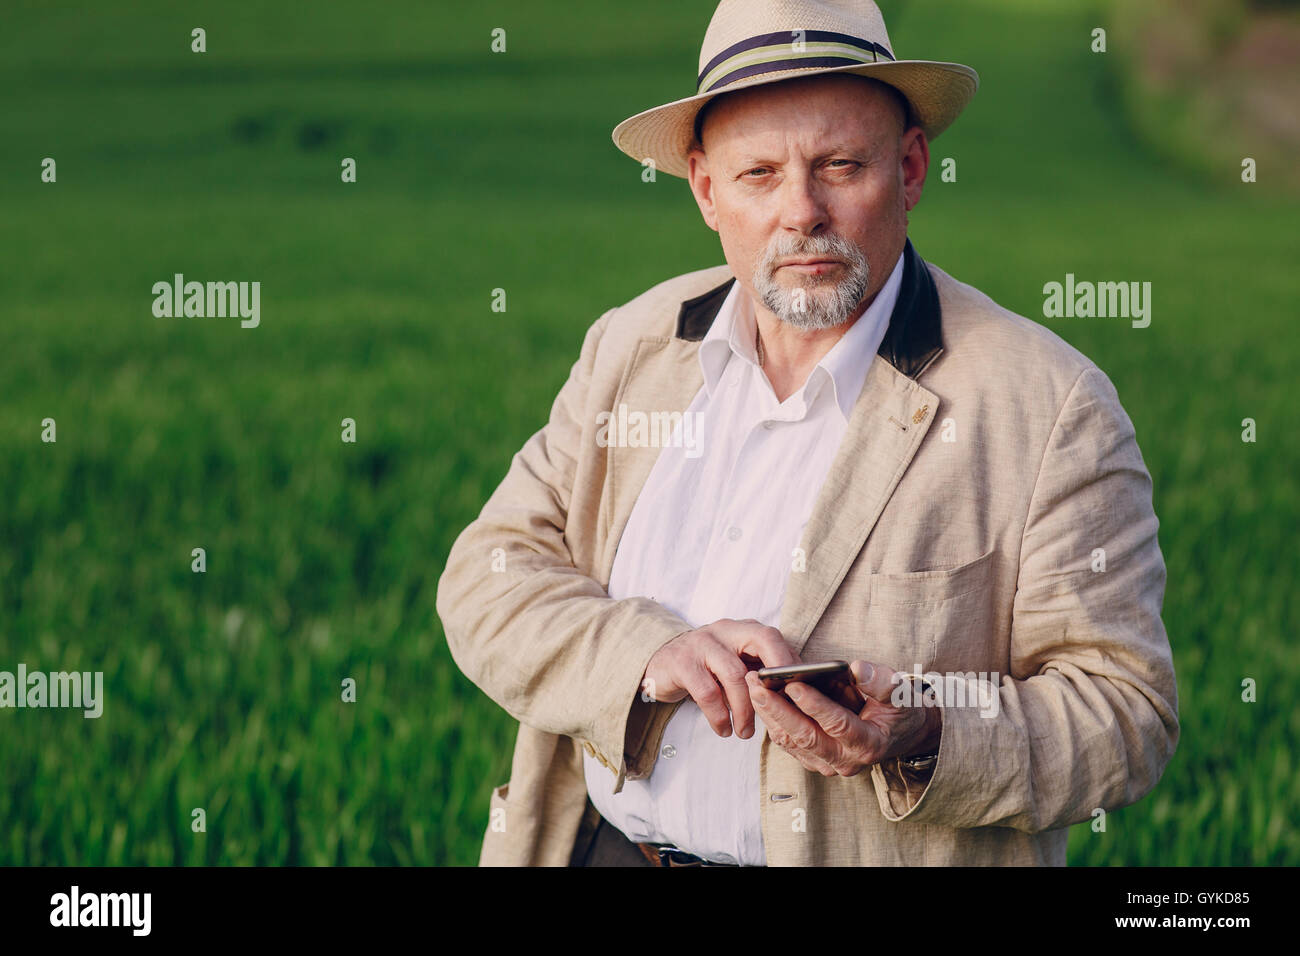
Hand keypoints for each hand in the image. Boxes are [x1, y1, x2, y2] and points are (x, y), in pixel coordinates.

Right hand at [642, 619, 798, 738]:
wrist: (659, 666)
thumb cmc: (706, 670)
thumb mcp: (734, 665)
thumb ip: (759, 674)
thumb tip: (795, 698)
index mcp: (744, 629)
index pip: (775, 639)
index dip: (790, 665)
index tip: (799, 695)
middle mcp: (726, 630)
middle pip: (762, 641)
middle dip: (776, 674)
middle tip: (783, 707)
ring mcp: (702, 643)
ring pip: (736, 674)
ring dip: (745, 709)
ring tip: (746, 732)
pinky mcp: (682, 662)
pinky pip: (707, 692)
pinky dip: (719, 716)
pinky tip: (724, 730)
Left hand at [745, 660, 941, 775]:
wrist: (901, 732)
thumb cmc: (900, 708)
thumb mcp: (901, 692)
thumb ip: (881, 681)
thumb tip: (857, 668)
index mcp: (869, 744)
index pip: (837, 725)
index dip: (815, 705)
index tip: (793, 684)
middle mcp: (846, 760)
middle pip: (805, 737)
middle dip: (778, 709)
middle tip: (757, 684)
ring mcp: (827, 763)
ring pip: (791, 741)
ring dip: (769, 713)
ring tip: (752, 684)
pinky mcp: (814, 759)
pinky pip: (787, 741)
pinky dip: (772, 719)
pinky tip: (759, 697)